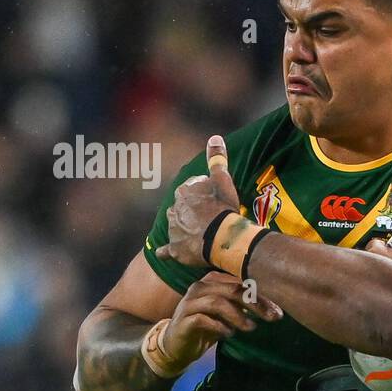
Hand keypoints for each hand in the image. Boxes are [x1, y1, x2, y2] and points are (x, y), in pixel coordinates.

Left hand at [156, 135, 242, 267]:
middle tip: (209, 218)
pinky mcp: (175, 250)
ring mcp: (173, 230)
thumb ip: (217, 159)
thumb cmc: (225, 209)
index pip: (191, 189)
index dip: (204, 195)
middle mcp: (174, 209)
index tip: (215, 201)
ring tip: (199, 234)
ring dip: (183, 228)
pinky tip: (167, 253)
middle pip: (182, 207)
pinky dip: (167, 251)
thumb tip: (214, 137)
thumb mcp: (223, 181)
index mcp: (184, 192)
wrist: (223, 238)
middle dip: (192, 211)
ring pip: (175, 225)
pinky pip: (167, 250)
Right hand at [161, 271, 283, 366]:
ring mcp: (190, 302)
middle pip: (232, 289)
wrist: (177, 345)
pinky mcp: (183, 319)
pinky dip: (219, 326)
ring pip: (218, 302)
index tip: (278, 311)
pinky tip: (229, 334)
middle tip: (271, 317)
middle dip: (255, 303)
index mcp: (213, 281)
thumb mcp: (229, 315)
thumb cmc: (207, 326)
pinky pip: (203, 319)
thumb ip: (245, 307)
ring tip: (251, 328)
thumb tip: (273, 308)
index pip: (241, 283)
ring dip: (238, 316)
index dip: (262, 296)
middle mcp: (200, 287)